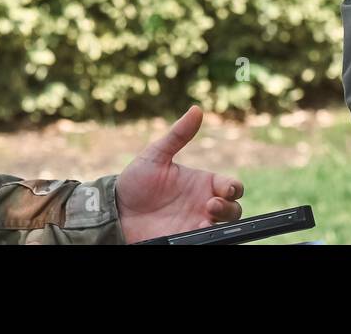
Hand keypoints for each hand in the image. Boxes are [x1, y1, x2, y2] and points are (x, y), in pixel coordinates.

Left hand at [116, 105, 244, 242]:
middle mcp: (203, 205)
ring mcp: (195, 224)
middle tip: (211, 204)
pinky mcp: (185, 239)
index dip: (234, 188)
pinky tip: (196, 231)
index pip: (231, 187)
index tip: (226, 188)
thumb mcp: (156, 155)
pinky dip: (208, 237)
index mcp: (202, 184)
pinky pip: (205, 240)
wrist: (116, 210)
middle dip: (230, 208)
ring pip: (224, 228)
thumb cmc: (137, 181)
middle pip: (234, 210)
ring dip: (223, 222)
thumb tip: (197, 109)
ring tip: (207, 215)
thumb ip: (178, 134)